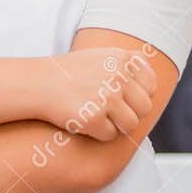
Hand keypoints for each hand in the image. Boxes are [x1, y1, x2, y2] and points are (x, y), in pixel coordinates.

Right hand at [40, 47, 157, 141]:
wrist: (37, 84)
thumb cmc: (70, 74)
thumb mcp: (101, 57)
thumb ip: (128, 65)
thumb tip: (154, 86)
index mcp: (122, 58)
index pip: (151, 86)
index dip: (139, 96)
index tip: (123, 99)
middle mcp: (117, 75)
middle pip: (144, 107)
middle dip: (129, 114)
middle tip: (108, 112)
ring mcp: (106, 96)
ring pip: (131, 124)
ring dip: (116, 126)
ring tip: (97, 116)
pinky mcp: (93, 118)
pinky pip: (111, 135)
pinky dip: (98, 133)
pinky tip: (84, 121)